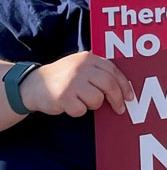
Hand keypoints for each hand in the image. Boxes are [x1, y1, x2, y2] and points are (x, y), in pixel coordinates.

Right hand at [19, 51, 133, 117]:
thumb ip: (98, 70)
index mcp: (88, 58)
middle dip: (117, 98)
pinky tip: (70, 105)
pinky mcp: (63, 97)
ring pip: (97, 99)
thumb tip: (124, 85)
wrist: (32, 85)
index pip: (113, 71)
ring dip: (93, 105)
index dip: (125, 85)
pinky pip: (81, 110)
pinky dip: (78, 111)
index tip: (130, 96)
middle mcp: (81, 68)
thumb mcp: (80, 65)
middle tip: (120, 108)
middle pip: (109, 84)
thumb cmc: (63, 77)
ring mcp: (72, 82)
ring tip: (83, 101)